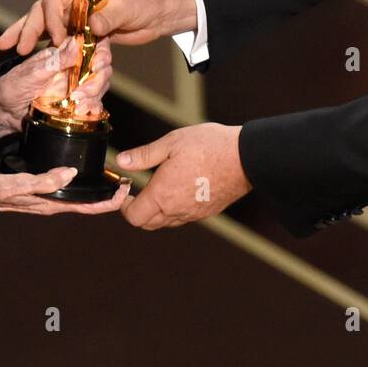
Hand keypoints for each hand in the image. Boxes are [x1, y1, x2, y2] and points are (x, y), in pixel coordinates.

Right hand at [0, 0, 196, 54]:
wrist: (161, 11)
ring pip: (46, 24)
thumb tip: (90, 29)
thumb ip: (107, 17)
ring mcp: (77, 13)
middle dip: (27, 28)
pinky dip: (47, 46)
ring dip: (28, 35)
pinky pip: (61, 37)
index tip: (57, 40)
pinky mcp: (83, 29)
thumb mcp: (127, 6)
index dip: (51, 21)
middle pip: (43, 11)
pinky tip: (31, 55)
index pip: (55, 0)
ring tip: (6, 47)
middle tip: (13, 47)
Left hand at [0, 35, 111, 140]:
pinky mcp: (77, 103)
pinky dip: (93, 108)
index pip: (91, 45)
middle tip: (83, 92)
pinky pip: (93, 103)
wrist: (4, 113)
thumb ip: (56, 61)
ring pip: (100, 85)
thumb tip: (77, 42)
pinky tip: (85, 112)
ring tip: (79, 105)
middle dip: (98, 79)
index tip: (98, 62)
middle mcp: (74, 67)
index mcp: (63, 53)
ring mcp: (77, 86)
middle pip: (101, 67)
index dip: (101, 51)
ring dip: (94, 94)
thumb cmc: (12, 86)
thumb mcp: (32, 72)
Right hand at [0, 166, 130, 214]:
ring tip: (109, 179)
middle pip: (84, 203)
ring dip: (93, 190)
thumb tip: (71, 174)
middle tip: (126, 182)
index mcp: (48, 204)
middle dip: (106, 195)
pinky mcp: (35, 189)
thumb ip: (41, 181)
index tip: (126, 190)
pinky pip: (62, 188)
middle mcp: (48, 202)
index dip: (108, 201)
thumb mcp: (15, 185)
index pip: (86, 207)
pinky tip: (78, 174)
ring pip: (75, 197)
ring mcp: (42, 198)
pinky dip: (75, 183)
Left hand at [117, 123, 249, 228]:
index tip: (126, 192)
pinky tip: (179, 190)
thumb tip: (122, 161)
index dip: (124, 207)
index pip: (134, 216)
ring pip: (166, 222)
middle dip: (138, 211)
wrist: (245, 157)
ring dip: (156, 212)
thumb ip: (144, 155)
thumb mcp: (171, 143)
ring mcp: (193, 213)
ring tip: (158, 190)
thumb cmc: (209, 146)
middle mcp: (176, 210)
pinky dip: (175, 210)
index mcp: (162, 194)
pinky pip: (184, 217)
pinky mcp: (207, 212)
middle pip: (148, 223)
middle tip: (138, 193)